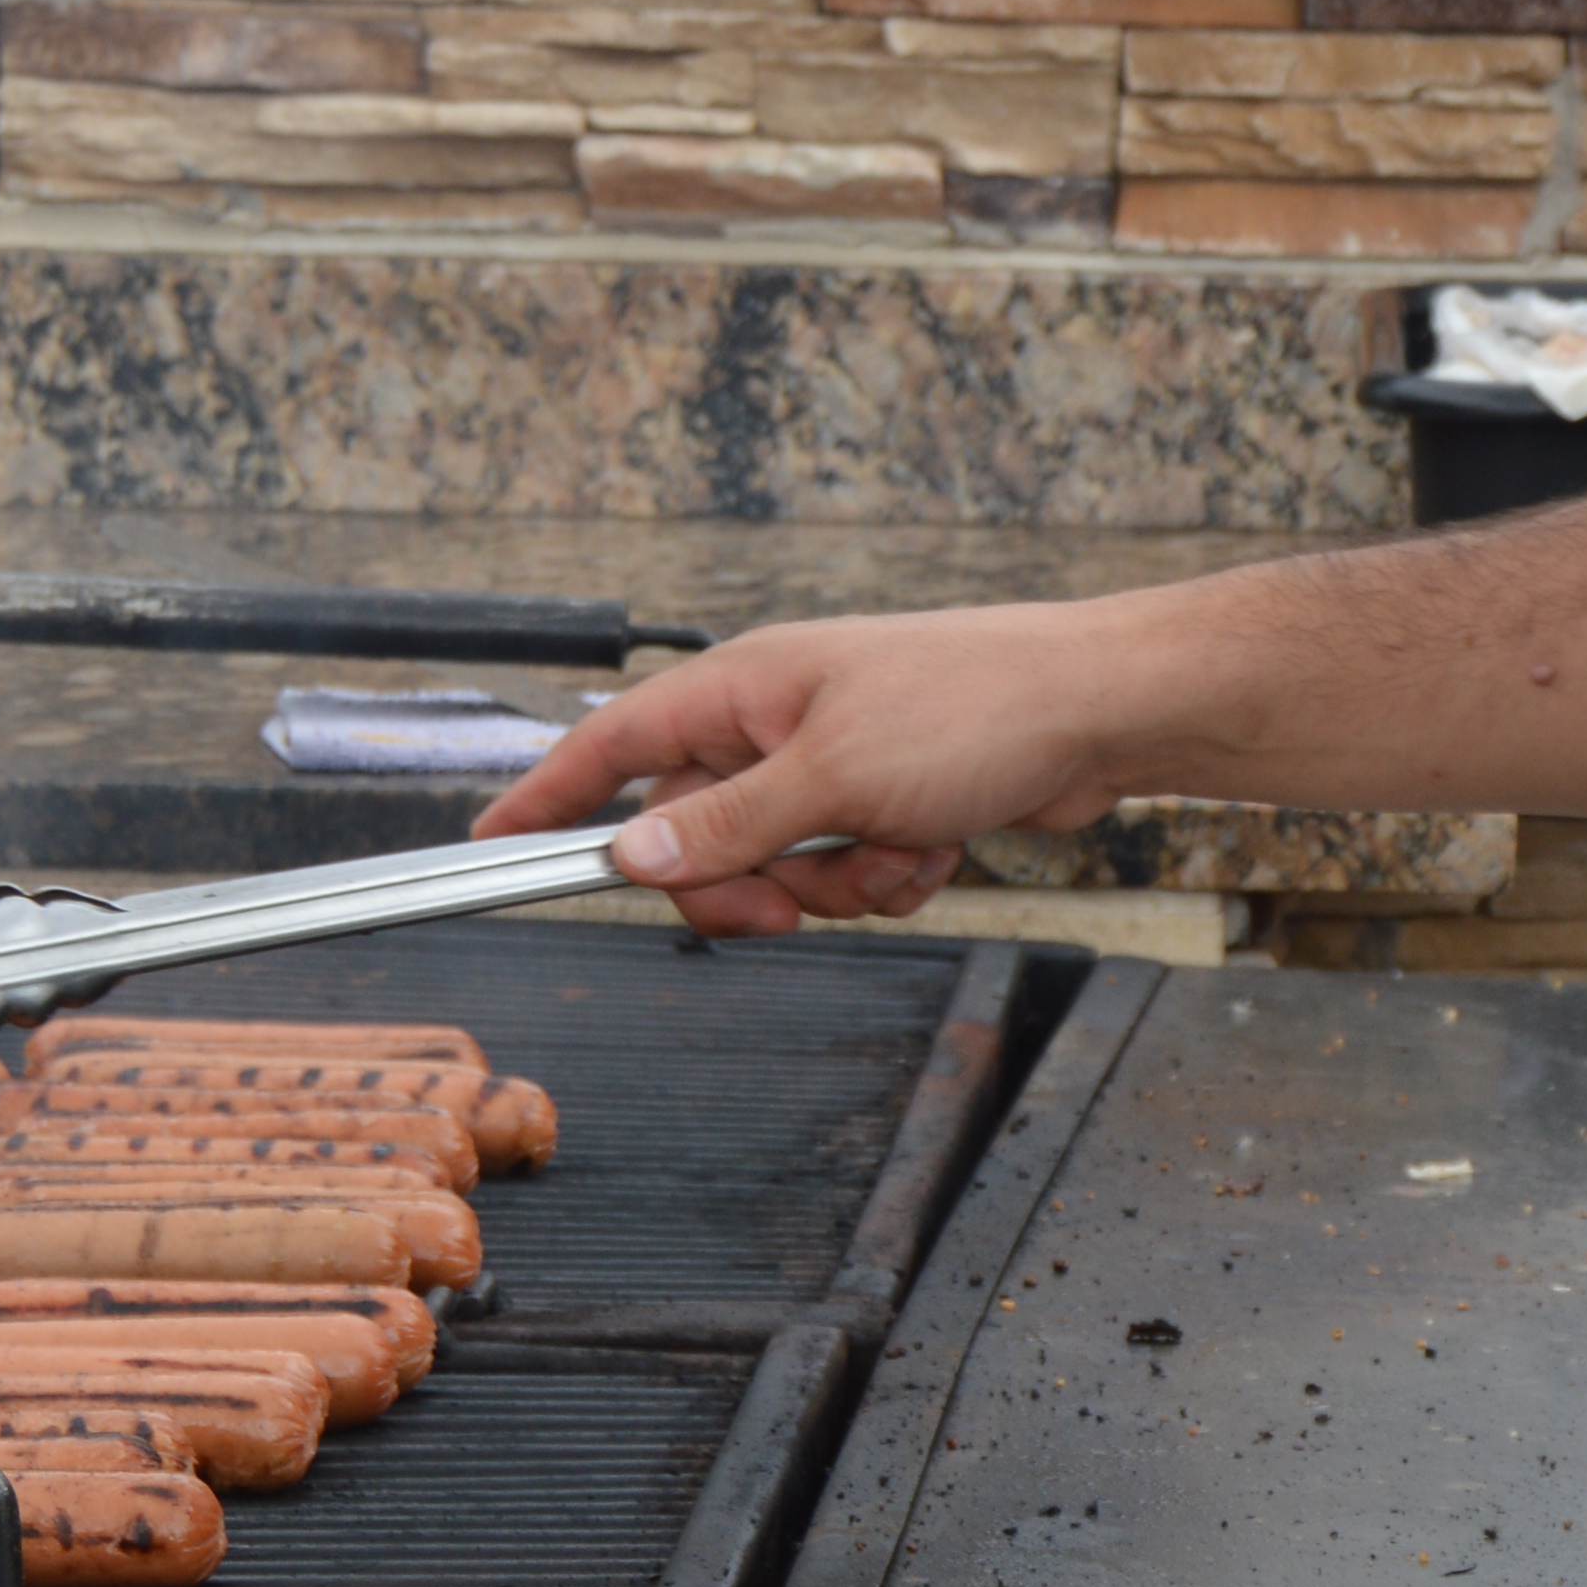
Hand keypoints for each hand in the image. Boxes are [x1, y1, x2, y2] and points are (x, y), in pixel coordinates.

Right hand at [471, 603, 1144, 939]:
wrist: (1098, 710)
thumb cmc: (974, 707)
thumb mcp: (833, 779)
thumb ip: (725, 825)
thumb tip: (630, 853)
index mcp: (742, 689)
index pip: (611, 744)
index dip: (547, 797)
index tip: (488, 844)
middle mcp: (776, 721)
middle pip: (694, 833)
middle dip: (747, 884)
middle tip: (791, 897)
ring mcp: (831, 761)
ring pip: (777, 867)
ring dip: (835, 884)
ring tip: (898, 848)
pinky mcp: (885, 798)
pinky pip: (845, 871)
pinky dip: (888, 876)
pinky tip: (938, 846)